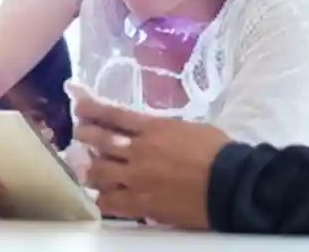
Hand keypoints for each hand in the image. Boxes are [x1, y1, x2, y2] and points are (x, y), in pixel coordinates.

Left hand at [73, 96, 228, 229]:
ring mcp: (137, 178)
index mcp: (153, 128)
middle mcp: (139, 150)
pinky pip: (111, 203)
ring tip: (87, 169)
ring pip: (98, 172)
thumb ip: (163, 129)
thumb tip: (151, 132)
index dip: (92, 109)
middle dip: (84, 135)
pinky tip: (101, 197)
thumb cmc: (217, 151)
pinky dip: (103, 199)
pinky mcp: (142, 203)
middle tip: (79, 134)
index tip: (79, 105)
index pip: (114, 115)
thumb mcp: (188, 127)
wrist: (230, 183)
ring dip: (90, 168)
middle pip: (99, 140)